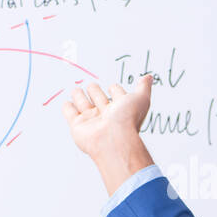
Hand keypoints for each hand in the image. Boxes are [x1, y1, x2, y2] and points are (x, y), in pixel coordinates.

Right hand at [61, 74, 156, 194]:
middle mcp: (106, 113)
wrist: (114, 138)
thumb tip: (149, 77)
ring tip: (76, 90)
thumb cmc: (128, 119)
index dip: (116, 90)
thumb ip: (144, 87)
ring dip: (79, 96)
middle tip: (92, 86)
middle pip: (98, 97)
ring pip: (83, 104)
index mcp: (120, 107)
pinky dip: (68, 108)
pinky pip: (70, 114)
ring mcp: (91, 120)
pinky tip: (67, 103)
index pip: (116, 94)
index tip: (114, 87)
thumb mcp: (141, 98)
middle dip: (95, 91)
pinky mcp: (77, 125)